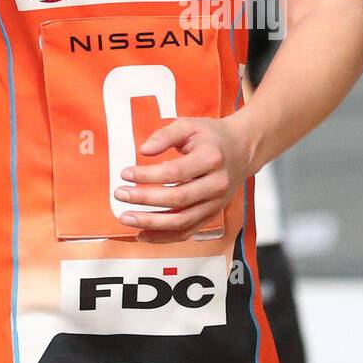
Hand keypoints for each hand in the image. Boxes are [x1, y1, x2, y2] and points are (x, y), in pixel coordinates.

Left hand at [114, 115, 252, 242]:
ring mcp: (216, 203)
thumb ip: (164, 135)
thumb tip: (144, 150)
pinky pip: (187, 231)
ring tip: (127, 218)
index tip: (125, 173)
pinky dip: (164, 237)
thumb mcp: (188, 125)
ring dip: (151, 223)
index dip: (148, 175)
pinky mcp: (212, 215)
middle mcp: (217, 184)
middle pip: (178, 199)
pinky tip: (143, 234)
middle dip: (145, 199)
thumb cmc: (212, 136)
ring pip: (182, 221)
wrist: (242, 150)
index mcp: (211, 159)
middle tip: (120, 194)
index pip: (175, 172)